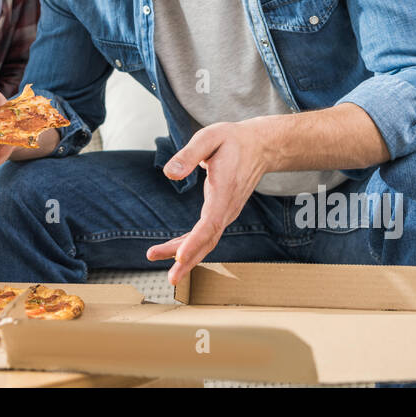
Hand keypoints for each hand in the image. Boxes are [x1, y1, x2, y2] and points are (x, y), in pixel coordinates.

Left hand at [145, 117, 276, 285]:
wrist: (259, 146)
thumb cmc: (232, 140)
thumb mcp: (209, 138)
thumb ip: (189, 154)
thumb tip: (169, 173)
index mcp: (225, 191)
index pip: (211, 223)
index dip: (195, 241)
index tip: (180, 256)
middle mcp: (228, 208)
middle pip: (208, 240)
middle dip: (188, 260)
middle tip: (171, 278)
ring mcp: (226, 212)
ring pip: (206, 240)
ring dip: (185, 254)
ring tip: (156, 257)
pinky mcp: (222, 213)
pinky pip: (206, 234)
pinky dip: (189, 244)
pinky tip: (172, 250)